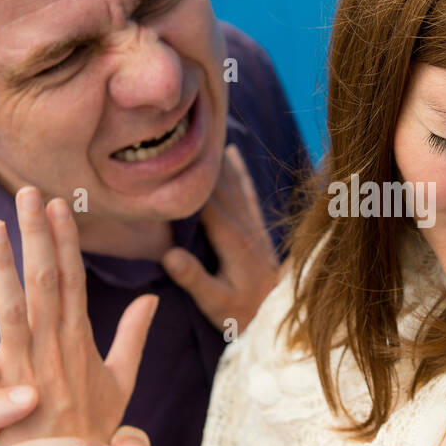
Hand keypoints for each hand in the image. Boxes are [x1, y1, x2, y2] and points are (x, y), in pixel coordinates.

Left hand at [0, 186, 159, 445]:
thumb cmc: (97, 434)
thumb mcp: (122, 381)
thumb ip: (133, 336)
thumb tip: (152, 297)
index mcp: (80, 340)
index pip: (73, 278)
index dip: (65, 240)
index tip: (58, 203)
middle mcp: (56, 349)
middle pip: (47, 280)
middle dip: (37, 235)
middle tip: (27, 191)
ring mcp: (29, 371)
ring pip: (17, 308)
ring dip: (5, 266)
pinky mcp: (2, 396)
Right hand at [163, 143, 278, 334]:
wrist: (281, 316)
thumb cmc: (244, 313)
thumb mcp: (216, 303)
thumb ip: (195, 278)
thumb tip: (169, 254)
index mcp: (231, 240)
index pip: (204, 201)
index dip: (186, 179)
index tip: (164, 156)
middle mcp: (243, 226)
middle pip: (218, 186)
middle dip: (198, 161)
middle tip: (177, 129)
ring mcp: (252, 224)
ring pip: (233, 182)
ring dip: (216, 158)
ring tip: (201, 130)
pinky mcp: (256, 228)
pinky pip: (246, 191)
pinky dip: (238, 170)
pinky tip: (232, 152)